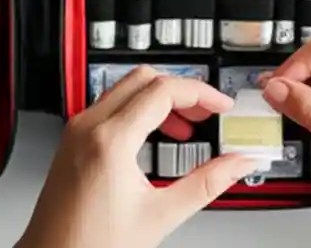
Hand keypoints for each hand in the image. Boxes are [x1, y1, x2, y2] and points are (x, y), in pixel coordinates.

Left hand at [18, 67, 260, 247]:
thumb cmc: (90, 244)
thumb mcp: (160, 215)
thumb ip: (206, 184)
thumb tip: (237, 164)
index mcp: (110, 140)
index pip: (163, 91)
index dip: (201, 92)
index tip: (221, 105)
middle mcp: (88, 127)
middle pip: (144, 79)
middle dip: (182, 90)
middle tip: (207, 112)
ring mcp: (76, 131)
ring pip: (124, 89)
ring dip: (159, 99)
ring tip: (186, 126)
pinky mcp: (72, 140)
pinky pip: (109, 107)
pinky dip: (138, 110)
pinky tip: (155, 136)